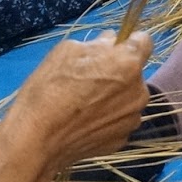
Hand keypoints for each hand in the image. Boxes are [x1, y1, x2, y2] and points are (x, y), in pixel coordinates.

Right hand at [0, 31, 153, 171]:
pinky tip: (84, 122)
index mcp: (128, 63)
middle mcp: (139, 91)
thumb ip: (97, 44)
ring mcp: (132, 118)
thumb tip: (110, 43)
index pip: (145, 41)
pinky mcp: (122, 139)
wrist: (37, 140)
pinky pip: (119, 120)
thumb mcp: (67, 52)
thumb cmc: (49, 89)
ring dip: (114, 96)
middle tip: (89, 79)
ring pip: (128, 98)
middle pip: (134, 73)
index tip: (114, 47)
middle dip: (118, 72)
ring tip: (84, 104)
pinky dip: (107, 118)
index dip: (129, 41)